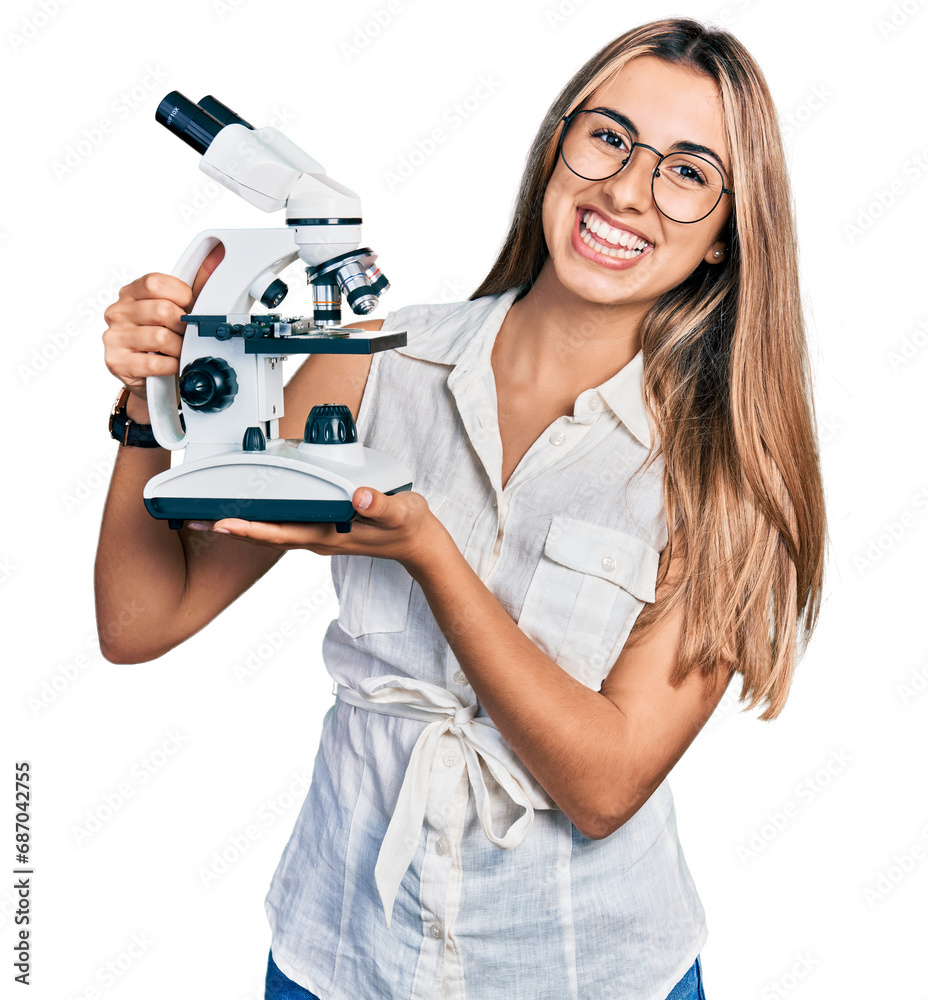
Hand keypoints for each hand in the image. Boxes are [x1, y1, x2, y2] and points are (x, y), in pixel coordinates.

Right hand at [102, 243, 224, 405]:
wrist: (152, 377)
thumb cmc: (165, 339)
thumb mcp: (179, 309)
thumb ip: (197, 283)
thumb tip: (218, 254)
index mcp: (131, 293)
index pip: (155, 283)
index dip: (180, 296)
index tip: (187, 307)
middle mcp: (118, 312)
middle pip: (161, 310)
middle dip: (183, 326)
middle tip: (186, 334)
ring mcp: (114, 337)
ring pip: (161, 337)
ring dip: (180, 348)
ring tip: (179, 351)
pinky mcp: (117, 362)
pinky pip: (156, 363)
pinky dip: (172, 366)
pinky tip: (172, 364)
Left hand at [195, 486, 449, 578]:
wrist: (418, 544)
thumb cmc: (408, 526)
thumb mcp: (400, 511)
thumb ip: (379, 505)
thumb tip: (357, 497)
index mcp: (330, 534)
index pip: (282, 532)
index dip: (251, 529)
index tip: (223, 523)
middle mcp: (318, 539)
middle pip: (265, 536)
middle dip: (232, 529)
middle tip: (195, 520)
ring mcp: (318, 537)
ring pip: (271, 534)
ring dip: (241, 528)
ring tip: (210, 518)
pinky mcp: (322, 531)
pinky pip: (284, 530)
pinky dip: (261, 525)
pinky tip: (250, 515)